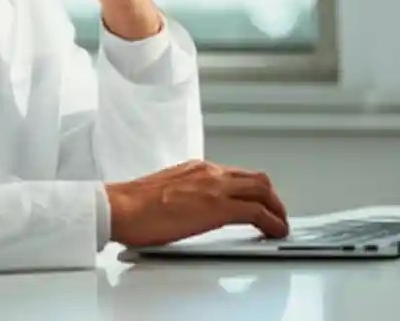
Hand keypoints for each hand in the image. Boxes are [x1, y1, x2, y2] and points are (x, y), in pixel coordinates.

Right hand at [105, 160, 289, 246]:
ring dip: (276, 208)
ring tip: (279, 223)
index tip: (259, 202)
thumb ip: (185, 194)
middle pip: (256, 179)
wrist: (120, 207)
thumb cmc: (133, 205)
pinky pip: (255, 211)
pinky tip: (275, 231)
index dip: (254, 189)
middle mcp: (209, 172)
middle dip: (272, 197)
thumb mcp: (166, 192)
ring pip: (261, 190)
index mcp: (197, 168)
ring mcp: (215, 187)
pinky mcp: (217, 207)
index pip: (236, 174)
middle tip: (277, 213)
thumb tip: (190, 209)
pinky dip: (271, 221)